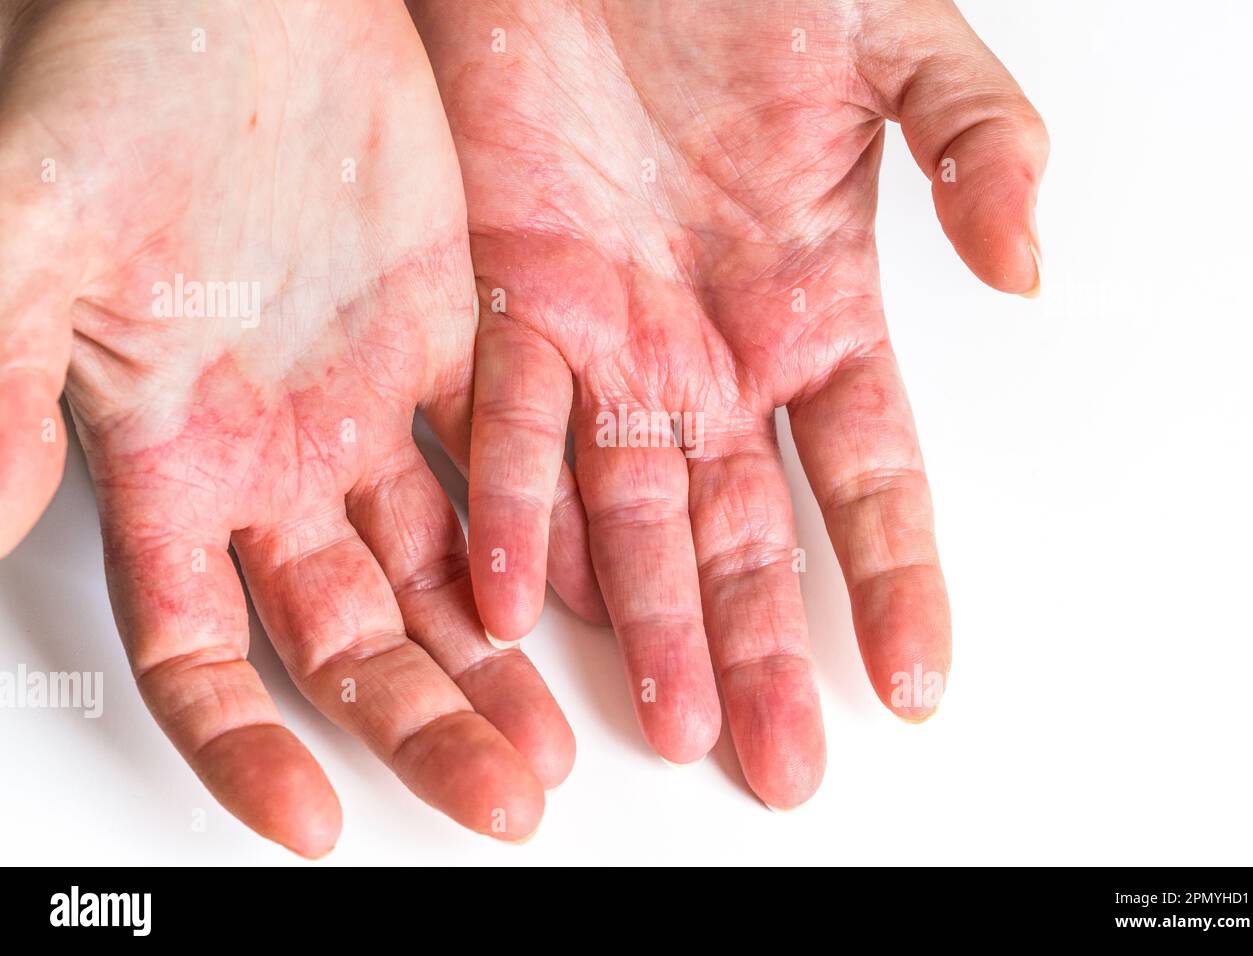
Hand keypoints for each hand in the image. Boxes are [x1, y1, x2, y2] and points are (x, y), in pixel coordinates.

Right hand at [0, 0, 584, 851]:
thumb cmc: (119, 88)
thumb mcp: (33, 237)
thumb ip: (4, 386)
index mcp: (172, 459)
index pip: (206, 650)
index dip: (250, 741)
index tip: (317, 818)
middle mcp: (275, 457)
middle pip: (350, 634)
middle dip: (419, 721)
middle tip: (504, 800)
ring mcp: (366, 405)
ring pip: (441, 568)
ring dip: (493, 658)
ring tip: (556, 745)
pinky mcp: (449, 338)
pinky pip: (507, 456)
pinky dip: (542, 528)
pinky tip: (589, 601)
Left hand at [412, 0, 1047, 806]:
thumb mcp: (896, 41)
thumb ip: (976, 144)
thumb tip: (1029, 269)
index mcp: (813, 303)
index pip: (870, 474)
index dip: (894, 580)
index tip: (916, 683)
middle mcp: (712, 349)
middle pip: (746, 529)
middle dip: (763, 647)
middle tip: (782, 761)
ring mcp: (610, 338)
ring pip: (629, 511)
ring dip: (646, 619)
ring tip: (671, 719)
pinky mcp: (509, 302)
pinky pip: (505, 429)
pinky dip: (510, 512)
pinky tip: (518, 602)